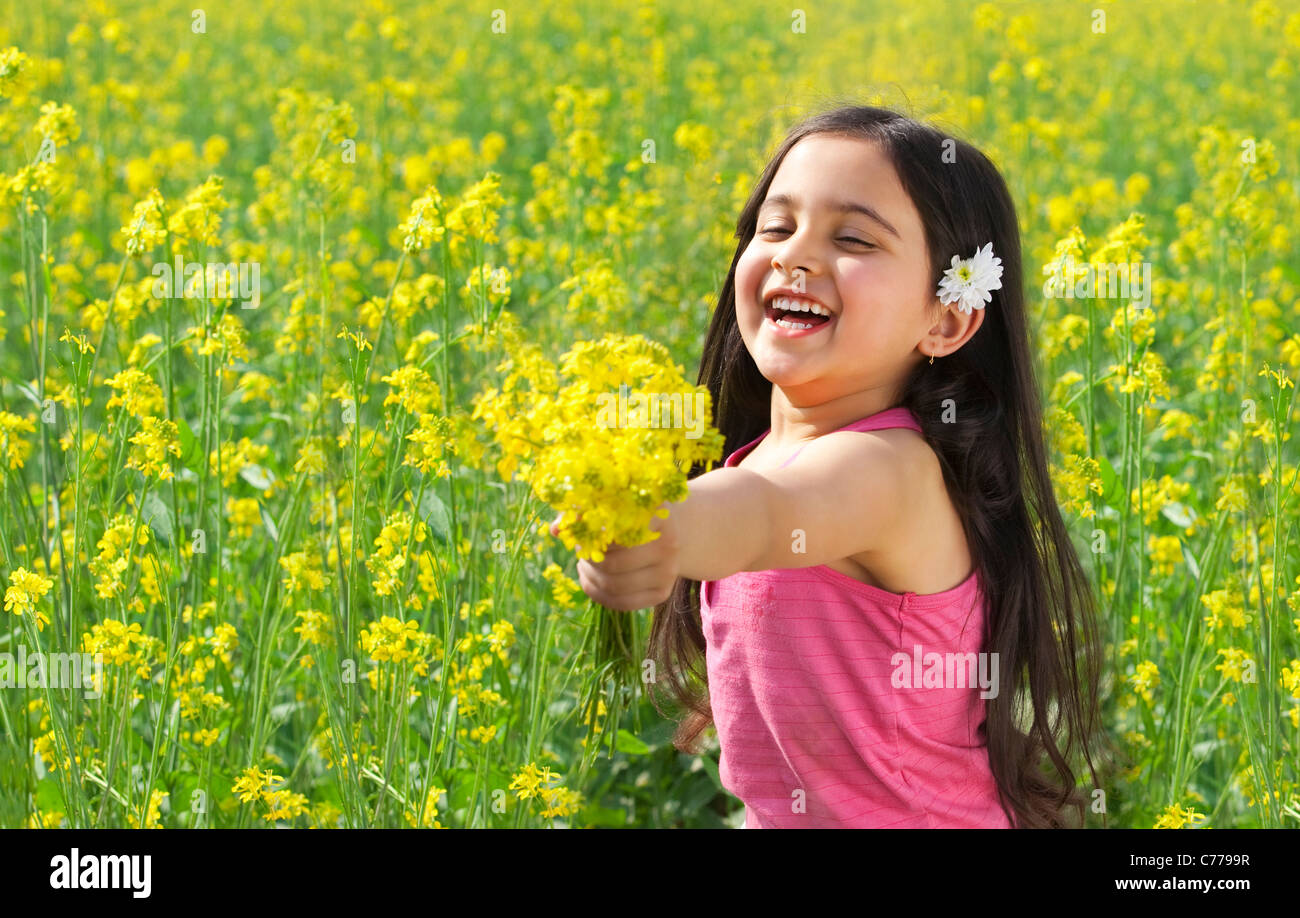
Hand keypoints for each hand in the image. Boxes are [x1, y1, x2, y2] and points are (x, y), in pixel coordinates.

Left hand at [550, 504, 680, 610]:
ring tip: (583, 564)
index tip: (581, 533)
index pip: (614, 532)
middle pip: (611, 564)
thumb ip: (581, 512)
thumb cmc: (629, 514)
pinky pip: (622, 603)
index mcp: (656, 515)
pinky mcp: (662, 593)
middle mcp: (668, 545)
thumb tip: (556, 530)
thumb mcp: (609, 504)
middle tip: (580, 550)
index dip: (590, 536)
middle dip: (587, 559)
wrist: (666, 532)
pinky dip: (598, 594)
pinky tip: (589, 579)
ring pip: (614, 586)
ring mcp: (668, 572)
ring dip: (589, 577)